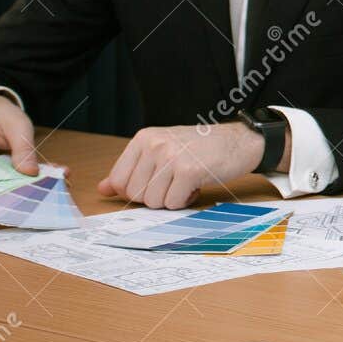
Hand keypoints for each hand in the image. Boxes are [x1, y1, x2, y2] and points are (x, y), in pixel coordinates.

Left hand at [97, 122, 264, 207]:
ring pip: (153, 202)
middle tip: (174, 182)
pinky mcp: (189, 170)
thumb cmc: (201, 148)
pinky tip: (196, 185)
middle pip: (135, 194)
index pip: (118, 180)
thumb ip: (132, 169)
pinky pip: (173, 203)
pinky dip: (186, 201)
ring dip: (172, 199)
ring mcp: (172, 157)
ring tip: (186, 182)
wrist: (240, 141)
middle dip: (155, 196)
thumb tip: (102, 189)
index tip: (154, 184)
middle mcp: (155, 145)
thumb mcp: (162, 151)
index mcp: (144, 138)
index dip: (135, 192)